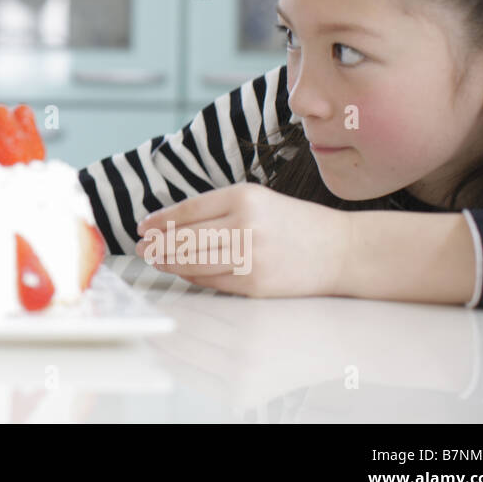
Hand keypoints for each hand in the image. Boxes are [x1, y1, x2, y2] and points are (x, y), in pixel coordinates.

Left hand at [134, 182, 352, 297]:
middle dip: (157, 244)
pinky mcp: (255, 284)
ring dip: (169, 262)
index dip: (159, 221)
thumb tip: (170, 224)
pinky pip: (212, 281)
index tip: (142, 227)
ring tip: (155, 259)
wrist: (342, 250)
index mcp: (244, 197)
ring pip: (194, 262)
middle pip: (185, 238)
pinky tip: (181, 272)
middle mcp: (246, 225)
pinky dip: (192, 277)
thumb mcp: (259, 200)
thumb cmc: (296, 223)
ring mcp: (250, 257)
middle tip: (140, 247)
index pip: (188, 210)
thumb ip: (218, 209)